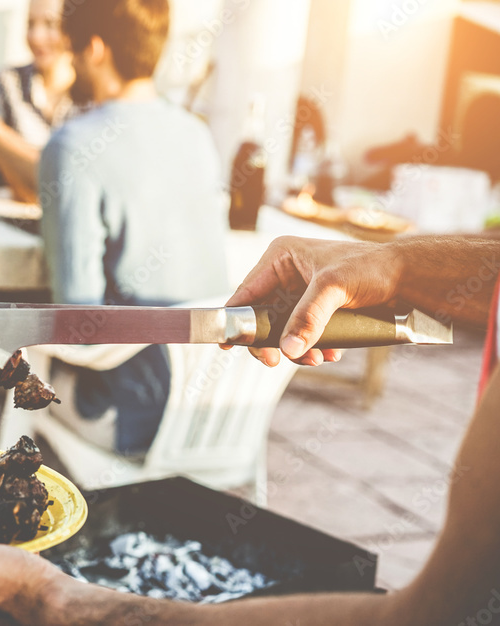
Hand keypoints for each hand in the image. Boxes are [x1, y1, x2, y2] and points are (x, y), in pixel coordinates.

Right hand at [225, 236, 401, 365]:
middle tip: (273, 360)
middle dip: (270, 340)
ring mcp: (301, 292)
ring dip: (294, 347)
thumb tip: (288, 348)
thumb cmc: (373, 267)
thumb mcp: (334, 289)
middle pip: (262, 315)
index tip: (224, 342)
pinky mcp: (316, 308)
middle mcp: (287, 273)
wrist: (409, 277)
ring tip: (313, 359)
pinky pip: (302, 332)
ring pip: (283, 328)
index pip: (247, 291)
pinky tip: (327, 353)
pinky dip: (311, 346)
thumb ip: (308, 318)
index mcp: (281, 256)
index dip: (234, 318)